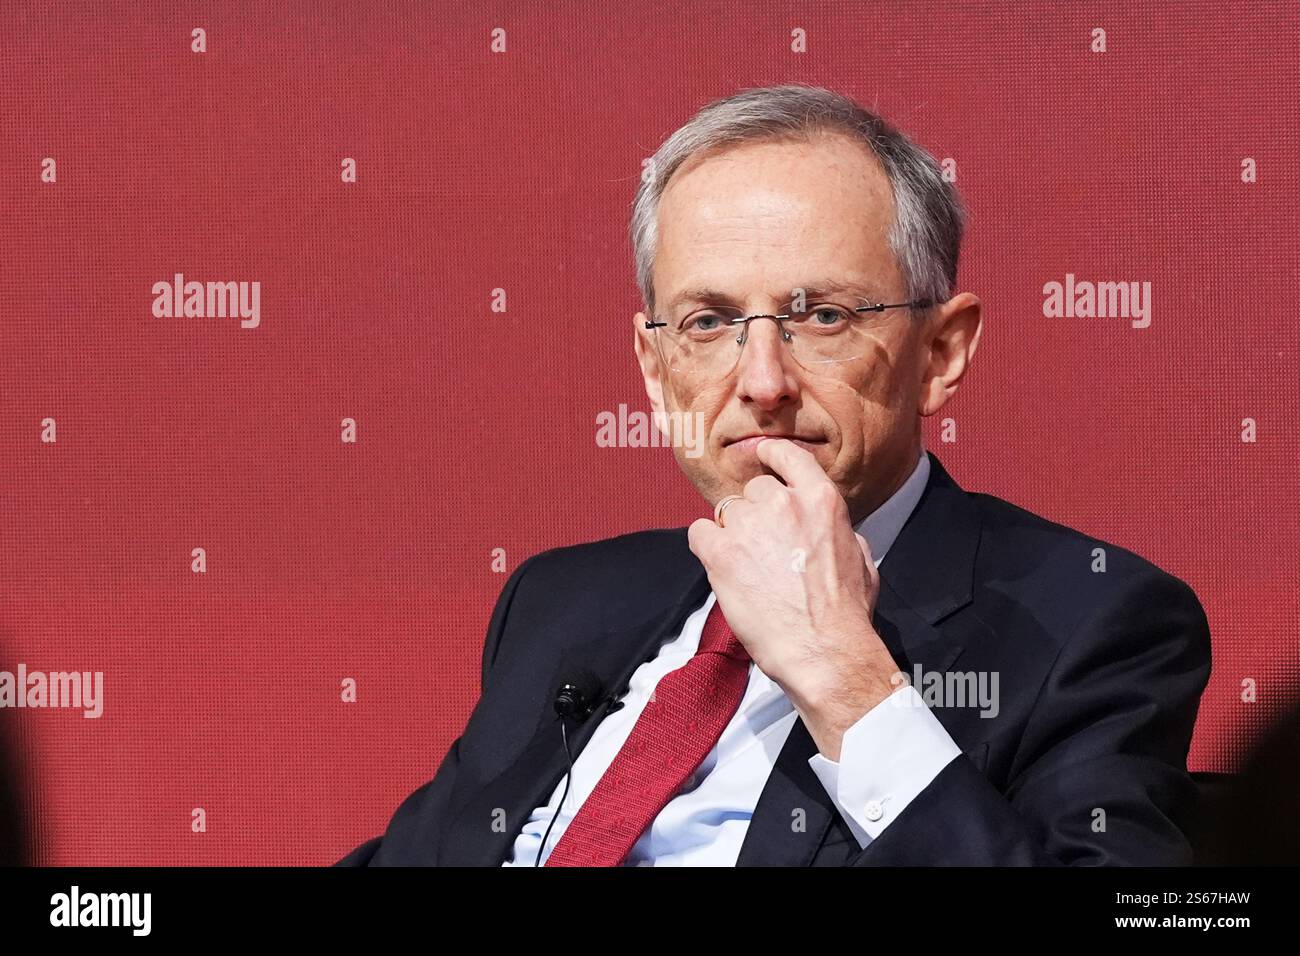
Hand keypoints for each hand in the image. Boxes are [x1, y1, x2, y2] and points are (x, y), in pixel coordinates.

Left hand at [686, 439, 902, 760]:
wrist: (824, 650)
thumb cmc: (847, 613)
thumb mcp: (862, 558)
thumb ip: (839, 531)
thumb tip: (826, 528)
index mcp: (821, 500)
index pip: (788, 456)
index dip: (771, 455)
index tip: (762, 456)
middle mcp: (783, 504)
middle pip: (754, 489)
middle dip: (757, 512)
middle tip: (763, 545)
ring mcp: (749, 527)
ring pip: (727, 511)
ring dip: (733, 532)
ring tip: (746, 564)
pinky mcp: (721, 554)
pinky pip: (699, 531)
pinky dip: (705, 545)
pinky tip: (719, 563)